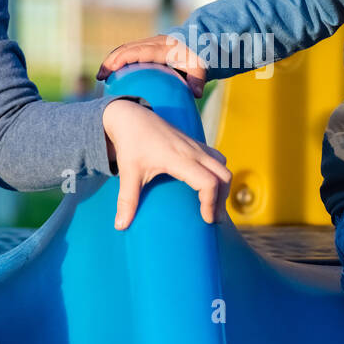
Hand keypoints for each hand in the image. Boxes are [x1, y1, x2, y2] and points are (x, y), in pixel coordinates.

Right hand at [97, 34, 207, 98]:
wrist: (198, 41)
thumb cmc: (198, 57)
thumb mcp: (201, 68)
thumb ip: (197, 80)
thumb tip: (196, 94)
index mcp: (162, 48)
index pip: (138, 51)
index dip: (123, 59)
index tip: (110, 70)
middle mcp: (152, 42)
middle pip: (126, 48)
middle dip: (110, 61)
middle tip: (100, 77)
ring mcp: (148, 42)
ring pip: (125, 48)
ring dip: (111, 60)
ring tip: (101, 76)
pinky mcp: (146, 45)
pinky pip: (129, 51)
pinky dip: (118, 60)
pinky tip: (112, 74)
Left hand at [102, 98, 230, 229]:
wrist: (131, 117)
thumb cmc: (130, 143)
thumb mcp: (127, 172)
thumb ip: (127, 200)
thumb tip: (121, 226)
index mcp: (179, 159)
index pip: (208, 182)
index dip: (212, 203)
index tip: (206, 220)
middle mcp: (193, 151)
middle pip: (223, 175)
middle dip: (222, 198)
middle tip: (212, 218)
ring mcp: (196, 146)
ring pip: (222, 165)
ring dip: (223, 185)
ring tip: (212, 203)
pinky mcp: (194, 143)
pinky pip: (216, 158)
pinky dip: (218, 174)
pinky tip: (206, 186)